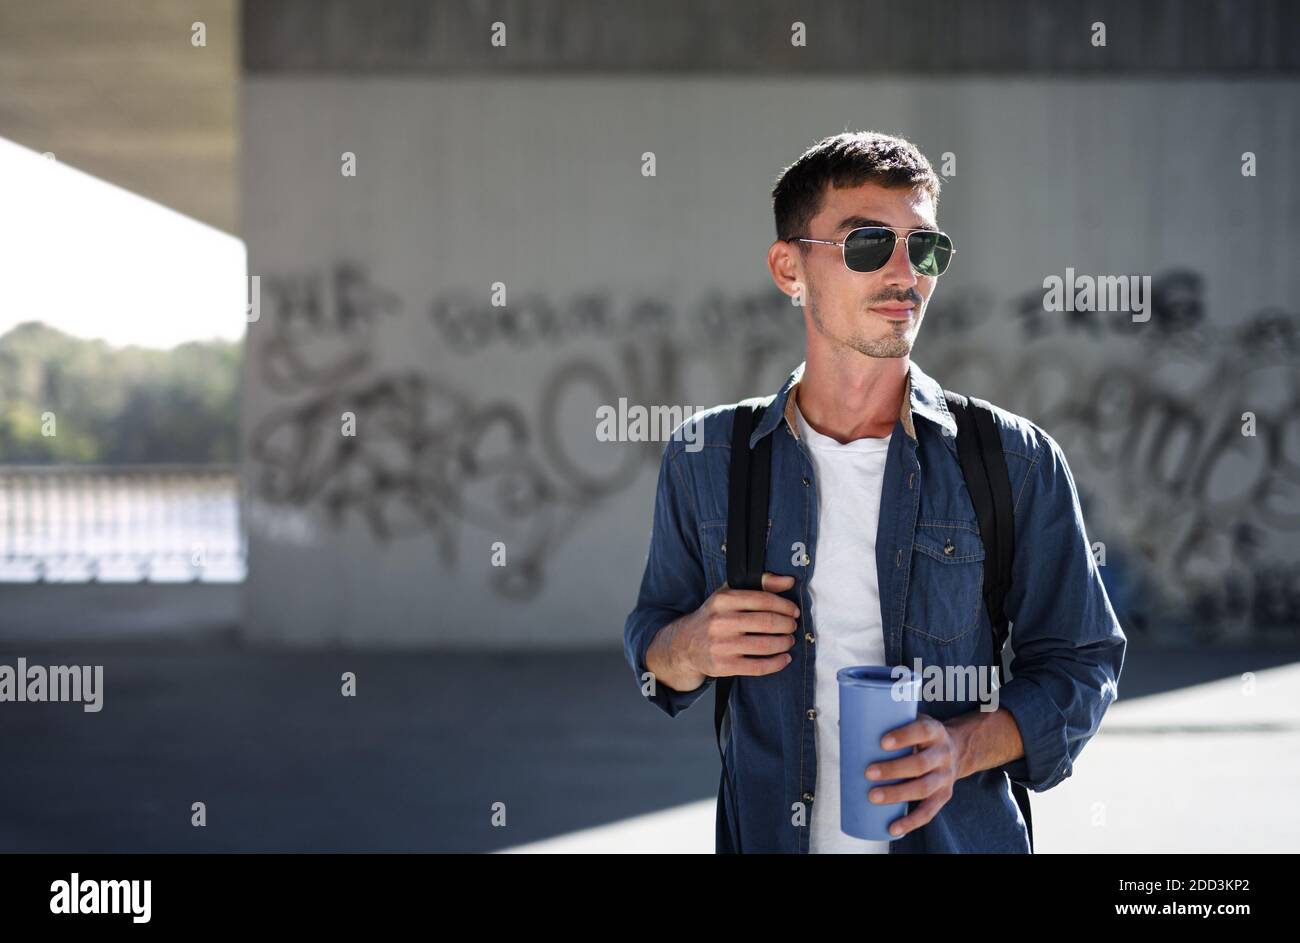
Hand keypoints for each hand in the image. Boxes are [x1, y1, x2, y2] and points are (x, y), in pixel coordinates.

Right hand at [672, 572, 798, 688]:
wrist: (684, 644)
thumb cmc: (713, 617)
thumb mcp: (729, 595)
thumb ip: (760, 584)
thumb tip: (789, 581)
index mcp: (723, 600)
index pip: (763, 599)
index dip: (785, 606)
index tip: (793, 611)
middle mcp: (721, 622)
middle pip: (767, 622)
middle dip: (787, 625)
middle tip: (792, 626)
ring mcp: (722, 646)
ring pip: (765, 645)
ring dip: (784, 643)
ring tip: (788, 641)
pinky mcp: (723, 666)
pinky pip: (758, 667)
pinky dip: (776, 663)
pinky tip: (784, 658)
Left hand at [864, 714, 961, 838]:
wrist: (957, 750)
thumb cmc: (921, 736)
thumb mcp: (911, 723)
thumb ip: (884, 723)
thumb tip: (843, 725)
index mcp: (935, 732)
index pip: (923, 731)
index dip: (904, 737)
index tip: (882, 742)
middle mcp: (942, 754)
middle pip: (920, 764)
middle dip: (893, 770)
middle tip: (868, 772)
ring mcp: (945, 777)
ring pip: (923, 788)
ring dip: (897, 794)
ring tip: (873, 796)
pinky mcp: (943, 796)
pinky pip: (928, 812)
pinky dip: (910, 822)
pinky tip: (893, 828)